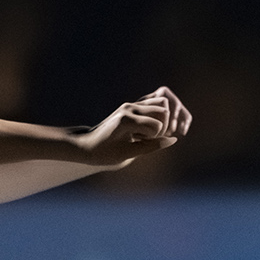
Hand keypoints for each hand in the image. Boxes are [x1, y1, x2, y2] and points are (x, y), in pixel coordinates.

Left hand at [71, 87, 191, 166]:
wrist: (86, 145)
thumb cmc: (104, 153)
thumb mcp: (128, 154)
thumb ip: (151, 147)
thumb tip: (173, 140)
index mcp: (127, 119)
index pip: (158, 126)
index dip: (153, 139)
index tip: (137, 144)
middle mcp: (129, 107)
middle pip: (163, 112)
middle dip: (160, 128)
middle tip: (141, 139)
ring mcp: (130, 105)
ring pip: (161, 107)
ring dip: (159, 122)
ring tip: (141, 135)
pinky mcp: (131, 106)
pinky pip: (154, 106)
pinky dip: (155, 118)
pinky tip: (142, 131)